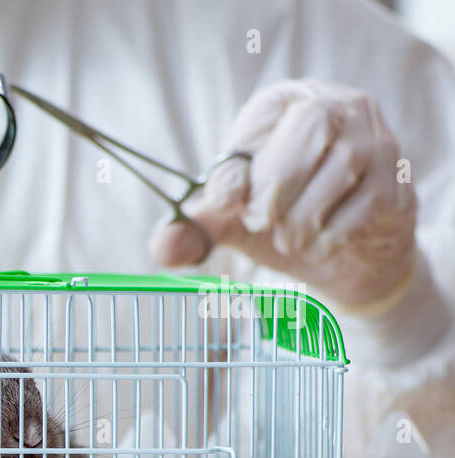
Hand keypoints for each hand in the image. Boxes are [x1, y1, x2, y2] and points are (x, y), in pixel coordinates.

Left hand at [150, 79, 416, 309]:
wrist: (341, 255)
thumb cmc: (281, 218)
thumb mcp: (233, 220)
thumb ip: (198, 227)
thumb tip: (161, 247)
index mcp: (286, 103)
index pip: (262, 117)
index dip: (238, 166)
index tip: (225, 202)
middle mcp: (338, 107)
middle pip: (311, 125)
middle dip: (276, 184)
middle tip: (260, 222)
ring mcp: (375, 141)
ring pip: (342, 166)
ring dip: (302, 217)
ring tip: (288, 237)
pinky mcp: (395, 181)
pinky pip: (365, 203)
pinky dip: (330, 235)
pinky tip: (318, 244)